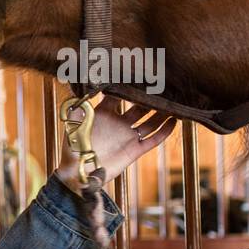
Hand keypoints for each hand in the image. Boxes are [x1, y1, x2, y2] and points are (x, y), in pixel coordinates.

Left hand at [55, 97, 176, 196]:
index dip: (127, 88)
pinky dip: (164, 131)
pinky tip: (174, 121)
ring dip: (162, 113)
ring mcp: (128, 137)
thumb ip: (79, 108)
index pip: (118, 96)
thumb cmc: (73, 149)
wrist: (78, 173)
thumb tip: (82, 91)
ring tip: (175, 102)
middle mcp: (119, 123)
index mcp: (104, 115)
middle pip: (139, 107)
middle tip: (163, 86)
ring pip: (150, 122)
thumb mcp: (73, 125)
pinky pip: (153, 140)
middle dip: (150, 98)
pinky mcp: (135, 150)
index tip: (138, 75)